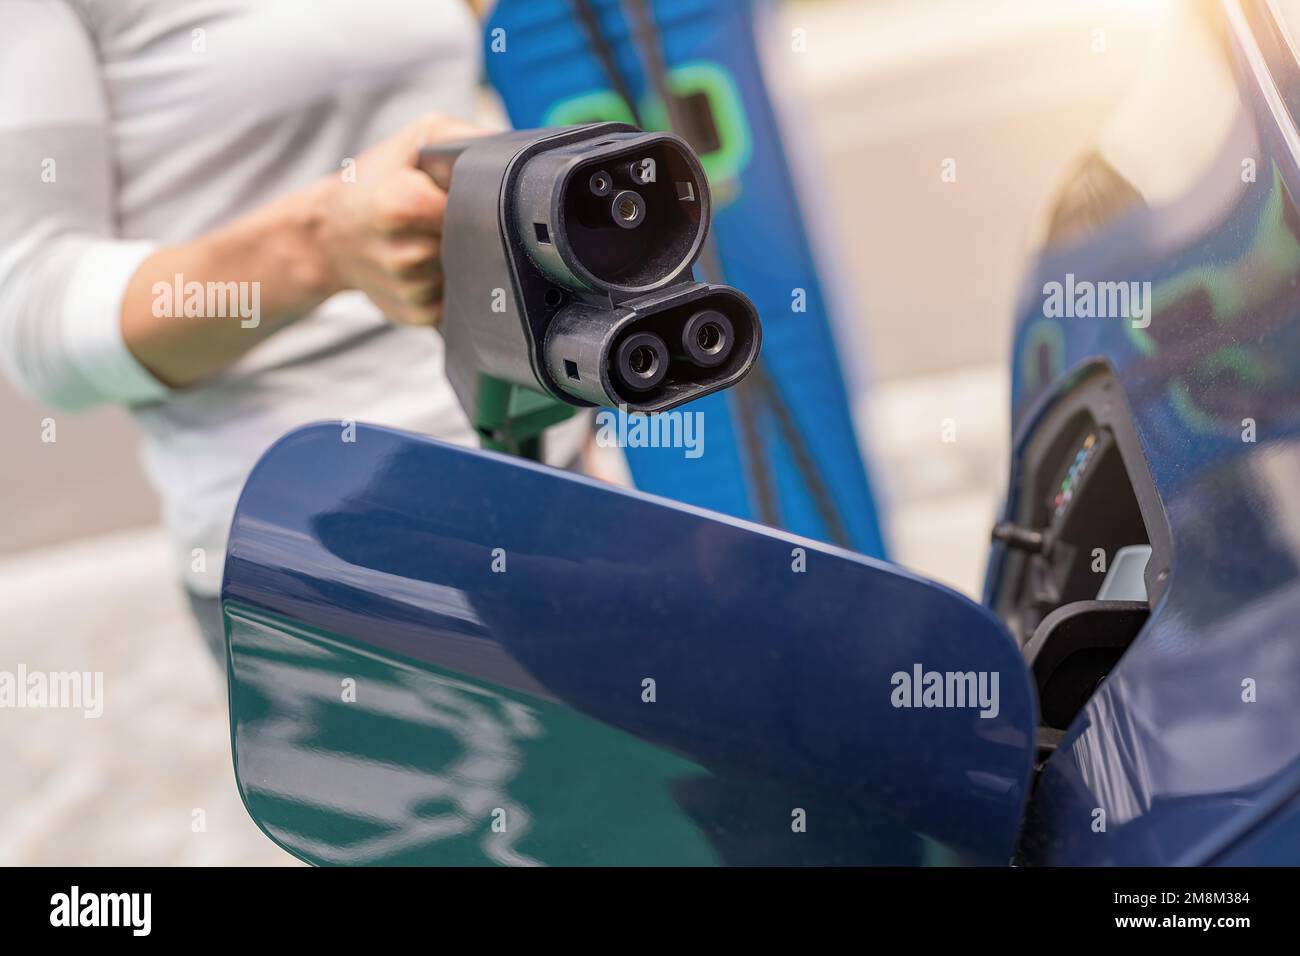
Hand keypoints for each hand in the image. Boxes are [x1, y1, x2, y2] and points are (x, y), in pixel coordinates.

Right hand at [315, 113, 487, 326]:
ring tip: (431, 239)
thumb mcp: (414, 142)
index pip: (475, 209)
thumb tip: (509, 148)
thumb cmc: (374, 184)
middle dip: (472, 230)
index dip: (479, 201)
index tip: (469, 196)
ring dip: (463, 255)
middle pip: (475, 242)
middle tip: (446, 218)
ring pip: (470, 270)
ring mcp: (410, 288)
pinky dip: (451, 281)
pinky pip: (457, 297)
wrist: (328, 235)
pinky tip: (429, 265)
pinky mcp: (415, 313)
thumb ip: (461, 137)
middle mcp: (406, 253)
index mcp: (402, 205)